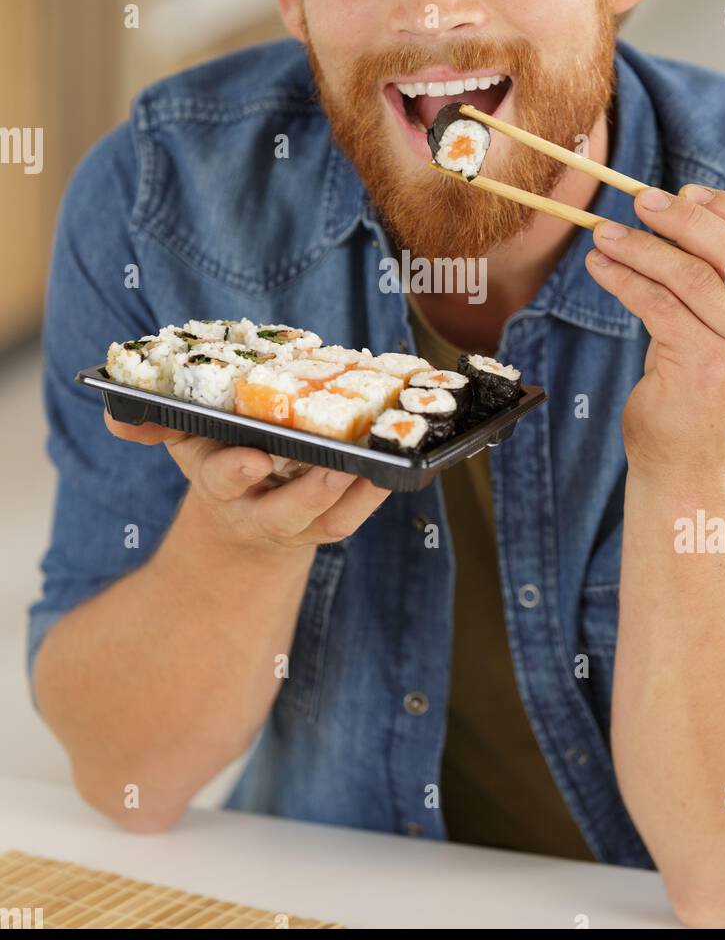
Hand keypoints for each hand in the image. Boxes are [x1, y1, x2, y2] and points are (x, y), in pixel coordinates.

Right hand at [104, 412, 390, 554]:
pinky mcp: (329, 523)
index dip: (236, 470)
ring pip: (328, 520)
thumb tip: (117, 416)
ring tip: (374, 466)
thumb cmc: (218, 457)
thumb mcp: (184, 439)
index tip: (254, 458)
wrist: (240, 523)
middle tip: (333, 467)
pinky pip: (354, 516)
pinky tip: (393, 469)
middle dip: (306, 494)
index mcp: (219, 481)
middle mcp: (258, 508)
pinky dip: (374, 495)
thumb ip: (154, 422)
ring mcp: (298, 521)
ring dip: (353, 495)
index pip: (221, 478)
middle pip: (281, 513)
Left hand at [583, 184, 724, 479]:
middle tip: (639, 201)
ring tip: (603, 234)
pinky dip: (622, 278)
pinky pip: (656, 304)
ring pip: (690, 275)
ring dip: (639, 247)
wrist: (691, 467)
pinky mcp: (704, 367)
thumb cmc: (704, 393)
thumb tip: (680, 215)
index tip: (688, 192)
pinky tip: (599, 268)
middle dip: (683, 218)